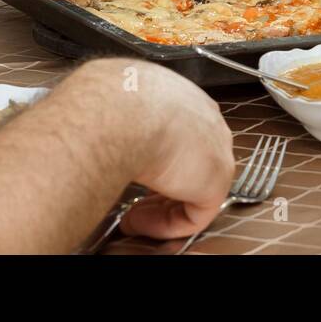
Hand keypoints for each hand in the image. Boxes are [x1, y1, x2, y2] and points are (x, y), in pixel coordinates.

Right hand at [109, 62, 235, 240]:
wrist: (119, 112)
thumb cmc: (108, 102)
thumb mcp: (112, 106)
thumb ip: (120, 123)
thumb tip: (105, 136)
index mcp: (181, 97)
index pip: (179, 135)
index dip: (156, 161)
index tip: (131, 173)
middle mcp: (204, 118)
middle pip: (189, 162)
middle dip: (159, 188)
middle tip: (132, 203)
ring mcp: (216, 148)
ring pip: (193, 190)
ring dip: (158, 209)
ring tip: (129, 217)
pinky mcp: (216, 181)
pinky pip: (194, 214)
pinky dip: (164, 224)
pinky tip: (137, 221)